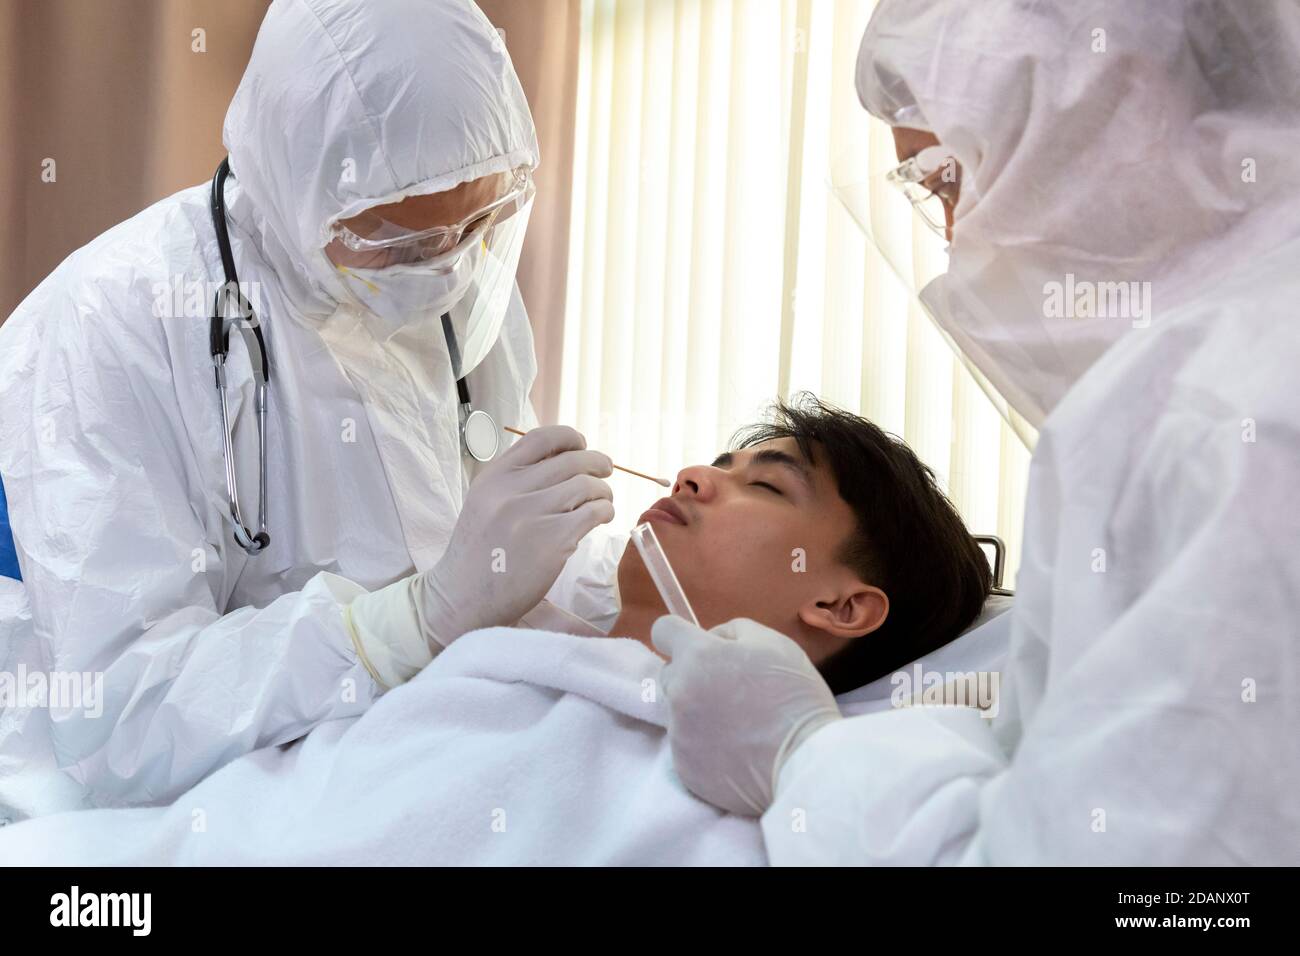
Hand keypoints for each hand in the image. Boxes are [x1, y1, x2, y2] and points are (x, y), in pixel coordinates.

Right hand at [416, 426, 614, 646]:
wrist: (461, 598)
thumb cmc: (478, 553)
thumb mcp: (485, 503)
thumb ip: (516, 481)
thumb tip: (568, 459)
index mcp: (494, 477)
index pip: (541, 438)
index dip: (570, 437)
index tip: (582, 446)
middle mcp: (511, 490)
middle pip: (572, 459)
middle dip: (597, 462)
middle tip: (606, 470)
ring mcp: (531, 514)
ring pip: (587, 485)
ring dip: (603, 491)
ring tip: (603, 501)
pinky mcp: (552, 540)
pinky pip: (593, 512)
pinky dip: (605, 511)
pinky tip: (602, 518)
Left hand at [652, 616, 841, 815]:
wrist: (804, 764)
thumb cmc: (796, 698)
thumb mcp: (775, 643)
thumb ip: (733, 631)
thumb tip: (712, 639)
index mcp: (699, 657)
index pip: (663, 630)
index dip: (680, 635)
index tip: (697, 648)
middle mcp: (679, 693)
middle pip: (669, 673)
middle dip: (692, 675)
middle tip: (731, 690)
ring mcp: (678, 733)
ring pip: (678, 712)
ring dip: (699, 712)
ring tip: (739, 726)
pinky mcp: (683, 767)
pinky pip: (687, 746)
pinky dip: (705, 745)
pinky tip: (736, 751)